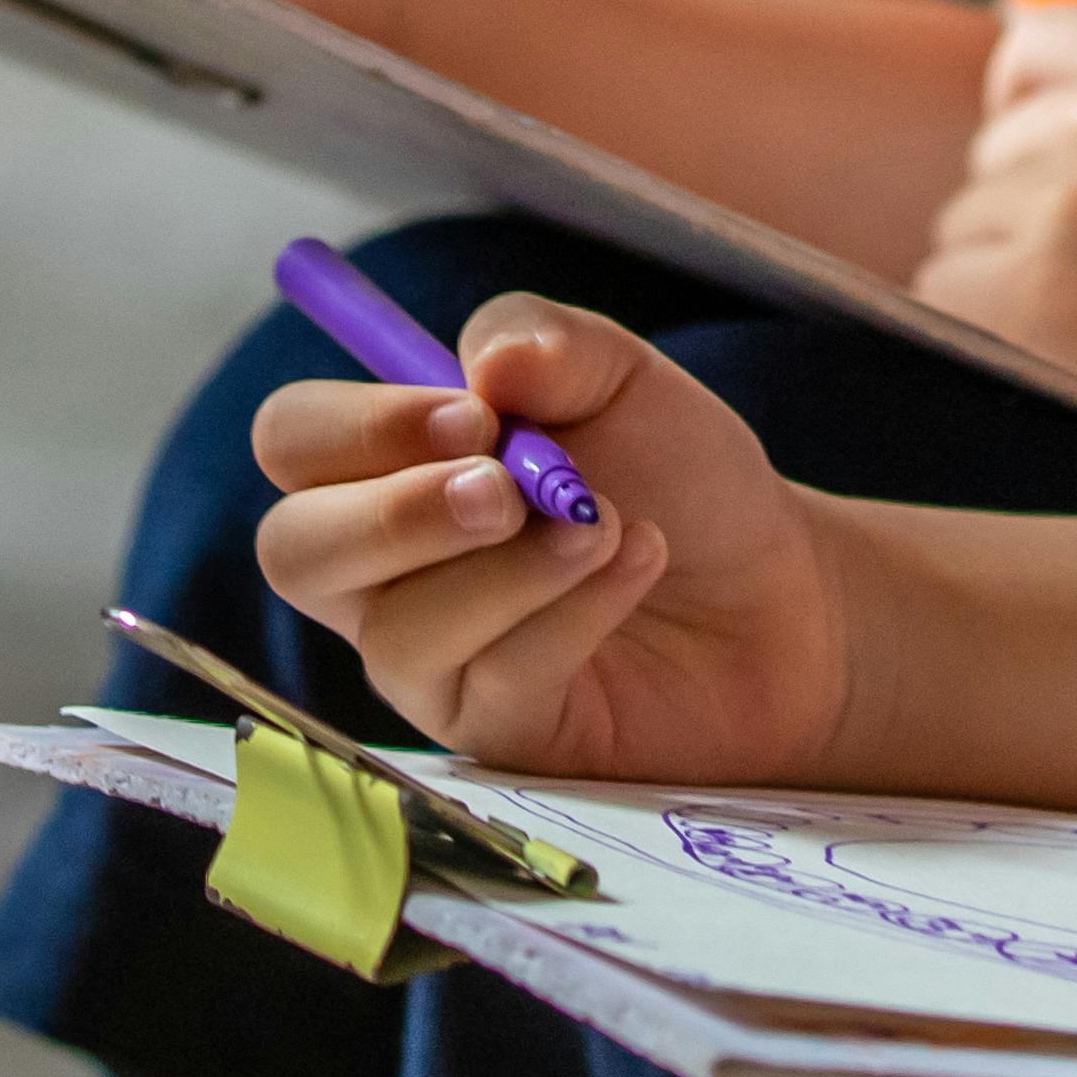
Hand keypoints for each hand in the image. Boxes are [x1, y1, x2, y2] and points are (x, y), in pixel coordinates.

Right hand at [249, 294, 855, 780]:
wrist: (782, 590)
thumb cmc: (679, 478)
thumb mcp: (622, 377)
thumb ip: (545, 341)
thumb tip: (486, 361)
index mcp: (387, 467)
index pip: (293, 442)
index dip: (359, 424)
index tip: (475, 414)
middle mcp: (382, 572)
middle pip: (293, 552)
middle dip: (397, 513)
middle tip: (507, 488)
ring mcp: (431, 663)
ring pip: (400, 630)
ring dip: (513, 569)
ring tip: (608, 524)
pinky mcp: (496, 734)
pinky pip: (498, 679)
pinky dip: (575, 611)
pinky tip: (637, 566)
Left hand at [912, 3, 1076, 452]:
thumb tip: (1024, 104)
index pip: (1031, 42)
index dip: (1022, 99)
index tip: (1038, 147)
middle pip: (991, 151)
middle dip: (1024, 206)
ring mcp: (1064, 206)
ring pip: (961, 225)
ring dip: (1002, 269)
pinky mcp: (1031, 293)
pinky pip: (945, 289)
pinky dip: (982, 322)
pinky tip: (1055, 347)